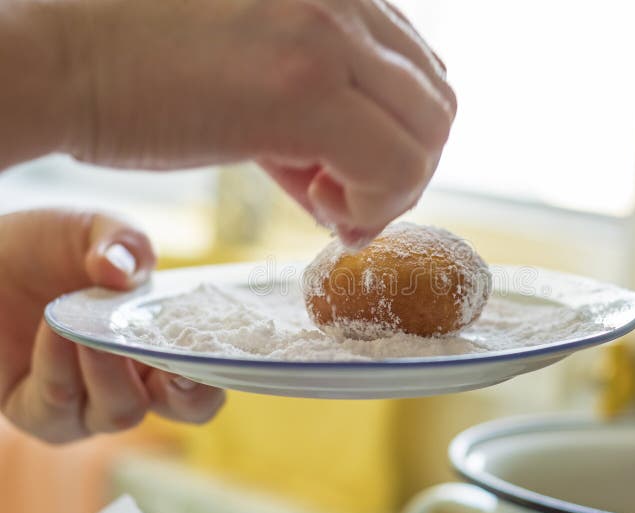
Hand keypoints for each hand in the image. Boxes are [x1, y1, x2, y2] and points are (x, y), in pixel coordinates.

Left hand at [0, 209, 224, 443]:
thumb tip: (125, 275)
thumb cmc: (43, 246)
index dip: (222, 367)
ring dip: (108, 368)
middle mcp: (138, 378)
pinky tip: (55, 331)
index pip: (211, 367)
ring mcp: (90, 404)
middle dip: (190, 394)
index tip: (217, 349)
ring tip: (82, 326)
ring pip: (123, 412)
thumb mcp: (91, 227)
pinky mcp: (40, 415)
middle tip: (179, 368)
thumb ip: (123, 241)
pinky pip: (62, 407)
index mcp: (165, 338)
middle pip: (187, 410)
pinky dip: (62, 367)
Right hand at [53, 0, 455, 244]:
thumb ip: (316, 109)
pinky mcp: (300, 90)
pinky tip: (322, 210)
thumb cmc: (141, 69)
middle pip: (435, 101)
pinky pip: (392, 165)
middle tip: (349, 202)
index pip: (415, 69)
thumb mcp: (252, 73)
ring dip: (391, 187)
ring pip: (429, 133)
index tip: (352, 176)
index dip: (398, 135)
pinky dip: (373, 203)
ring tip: (329, 206)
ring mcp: (323, 36)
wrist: (57, 59)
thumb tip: (349, 178)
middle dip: (405, 167)